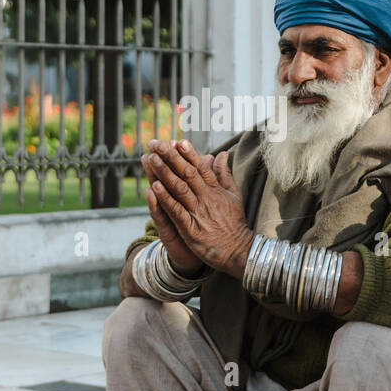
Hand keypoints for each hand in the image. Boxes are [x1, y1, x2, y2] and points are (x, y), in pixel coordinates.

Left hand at [143, 139, 252, 278]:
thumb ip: (224, 174)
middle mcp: (207, 197)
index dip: (188, 153)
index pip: (200, 167)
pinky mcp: (190, 228)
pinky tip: (154, 187)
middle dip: (170, 157)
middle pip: (186, 173)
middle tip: (156, 143)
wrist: (238, 250)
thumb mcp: (234, 195)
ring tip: (151, 158)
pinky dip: (165, 199)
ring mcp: (198, 212)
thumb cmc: (234, 222)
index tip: (177, 141)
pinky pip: (176, 211)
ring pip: (179, 188)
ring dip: (164, 172)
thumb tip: (222, 154)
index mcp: (215, 189)